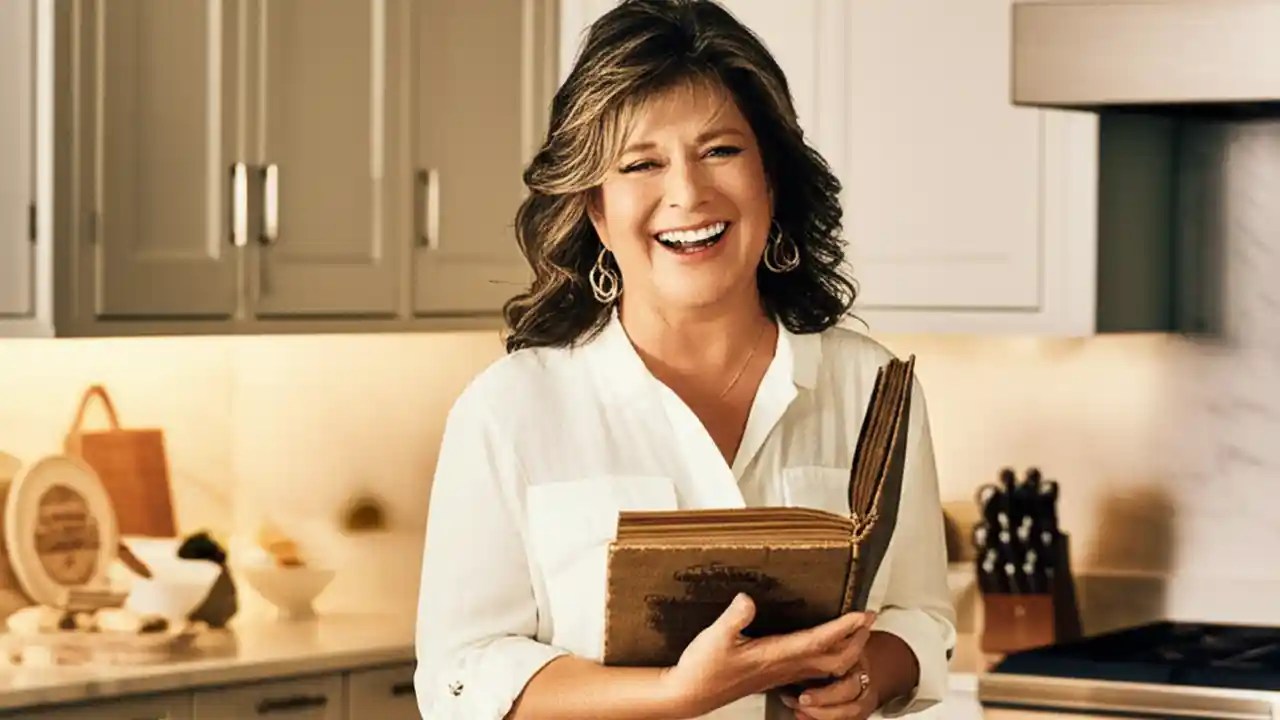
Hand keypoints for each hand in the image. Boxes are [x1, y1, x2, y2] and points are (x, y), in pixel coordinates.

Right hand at [658, 593, 875, 717]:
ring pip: (827, 666)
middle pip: (834, 659)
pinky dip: (829, 659)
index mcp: (774, 655)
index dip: (843, 628)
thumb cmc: (703, 669)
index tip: (862, 613)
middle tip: (869, 619)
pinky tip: (827, 650)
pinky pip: (813, 670)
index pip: (818, 641)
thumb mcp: (714, 638)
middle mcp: (784, 666)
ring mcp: (782, 673)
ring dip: (847, 649)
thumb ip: (734, 618)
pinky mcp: (775, 675)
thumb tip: (748, 599)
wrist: (693, 694)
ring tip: (857, 630)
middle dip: (856, 639)